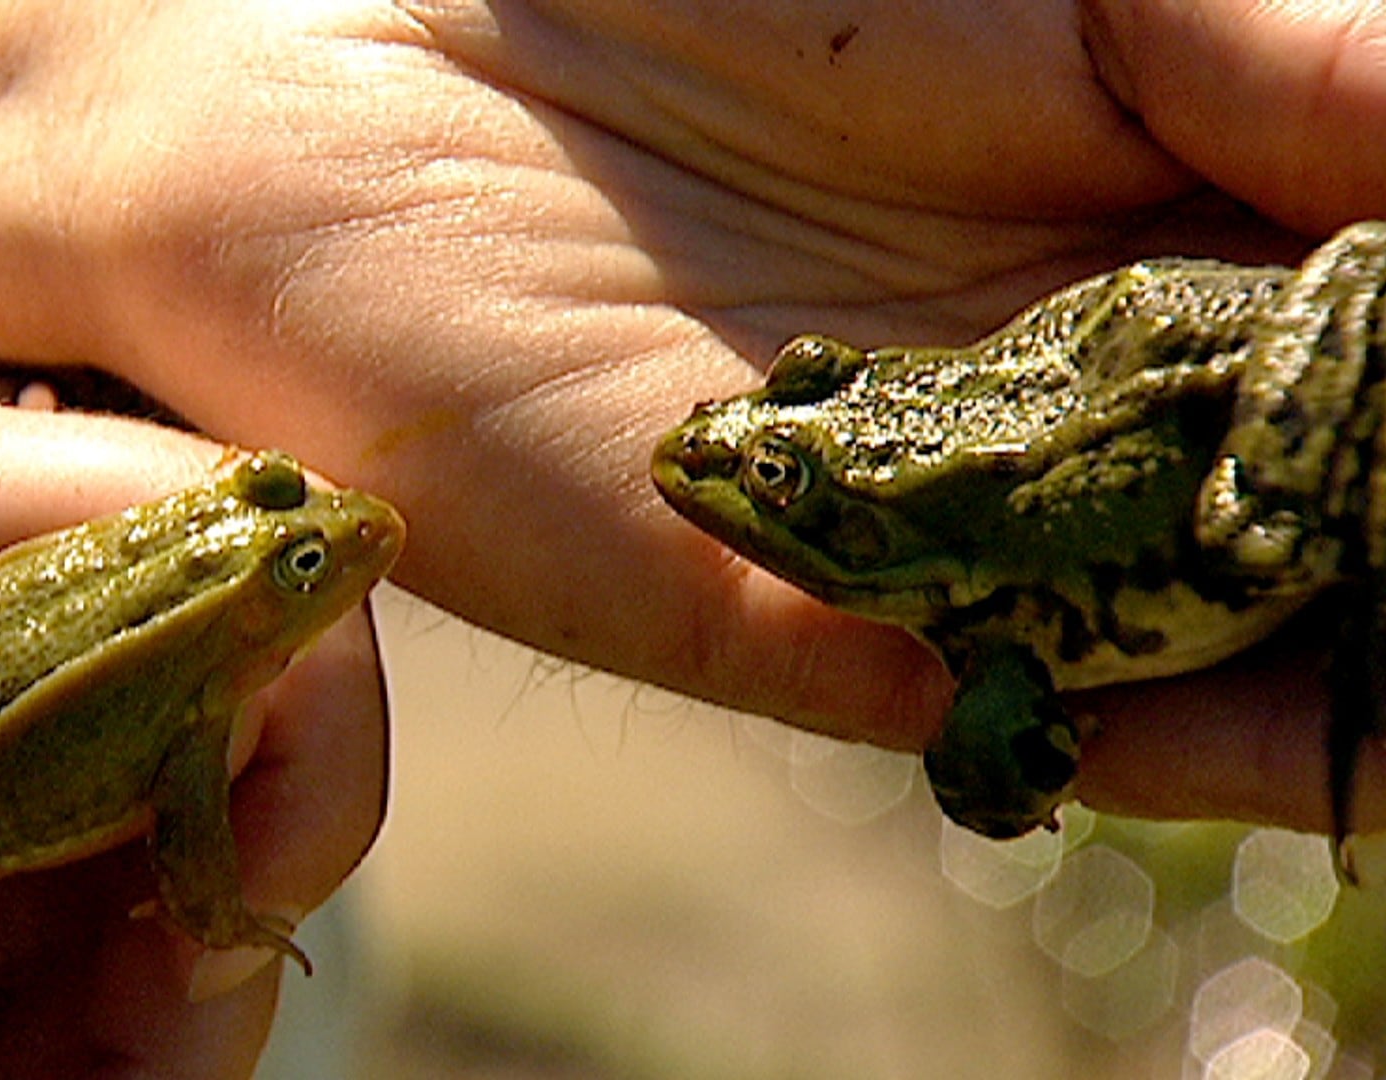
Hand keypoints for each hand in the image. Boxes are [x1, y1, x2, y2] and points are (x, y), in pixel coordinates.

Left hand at [0, 0, 1385, 833]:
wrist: (368, 58)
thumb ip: (1291, 62)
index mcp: (1150, 247)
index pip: (1360, 371)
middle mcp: (1060, 419)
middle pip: (1301, 524)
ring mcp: (937, 532)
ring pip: (1194, 642)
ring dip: (1338, 669)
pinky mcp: (787, 614)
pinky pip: (997, 694)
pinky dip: (1159, 716)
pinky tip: (1301, 729)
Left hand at [0, 368, 386, 1078]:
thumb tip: (206, 715)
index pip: (211, 523)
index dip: (298, 702)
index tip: (240, 914)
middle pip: (209, 676)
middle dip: (215, 884)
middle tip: (137, 1062)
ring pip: (156, 793)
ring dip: (139, 972)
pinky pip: (68, 853)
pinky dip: (63, 985)